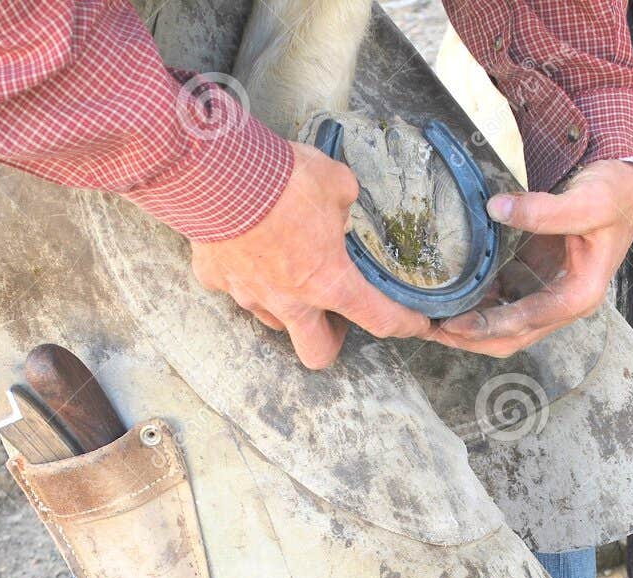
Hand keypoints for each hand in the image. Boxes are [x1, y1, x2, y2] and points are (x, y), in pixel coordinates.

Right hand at [190, 141, 432, 369]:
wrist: (217, 170)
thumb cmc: (281, 179)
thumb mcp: (336, 184)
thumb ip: (346, 203)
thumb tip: (343, 202)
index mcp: (329, 282)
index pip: (379, 319)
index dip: (404, 326)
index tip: (415, 325)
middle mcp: (290, 301)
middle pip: (317, 353)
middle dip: (331, 340)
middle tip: (336, 313)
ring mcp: (249, 294)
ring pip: (274, 322)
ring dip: (287, 308)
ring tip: (289, 273)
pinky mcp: (217, 279)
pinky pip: (235, 288)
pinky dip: (244, 276)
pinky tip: (247, 249)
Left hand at [432, 160, 632, 357]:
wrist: (625, 183)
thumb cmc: (615, 194)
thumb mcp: (589, 201)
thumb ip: (544, 210)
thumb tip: (495, 209)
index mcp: (578, 295)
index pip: (527, 322)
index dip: (488, 326)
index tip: (453, 323)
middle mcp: (559, 303)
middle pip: (509, 336)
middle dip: (468, 337)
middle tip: (428, 326)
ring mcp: (543, 292)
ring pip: (500, 323)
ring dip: (466, 323)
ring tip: (426, 316)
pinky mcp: (531, 277)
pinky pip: (498, 298)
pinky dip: (473, 300)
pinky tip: (445, 292)